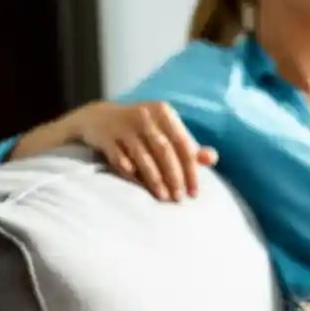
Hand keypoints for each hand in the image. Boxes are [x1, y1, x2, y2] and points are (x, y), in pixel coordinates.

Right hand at [72, 101, 217, 201]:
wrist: (98, 118)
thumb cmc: (142, 130)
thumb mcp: (166, 131)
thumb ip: (190, 147)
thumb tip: (211, 159)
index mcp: (163, 112)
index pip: (183, 145)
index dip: (191, 170)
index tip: (194, 192)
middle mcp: (143, 115)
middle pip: (165, 151)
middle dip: (174, 178)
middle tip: (179, 198)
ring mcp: (122, 125)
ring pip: (143, 157)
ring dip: (155, 180)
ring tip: (164, 197)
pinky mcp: (105, 136)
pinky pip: (121, 160)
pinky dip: (132, 175)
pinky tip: (141, 187)